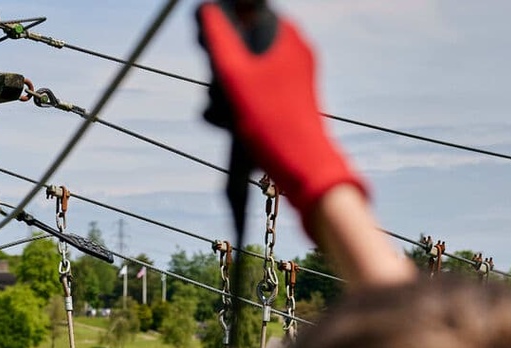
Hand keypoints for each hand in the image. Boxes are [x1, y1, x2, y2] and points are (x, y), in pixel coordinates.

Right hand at [196, 3, 366, 234]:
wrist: (304, 169)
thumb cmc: (271, 122)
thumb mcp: (234, 76)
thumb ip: (217, 37)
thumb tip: (205, 8)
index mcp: (285, 34)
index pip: (243, 13)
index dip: (221, 31)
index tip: (209, 54)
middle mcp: (294, 51)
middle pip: (243, 46)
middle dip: (222, 72)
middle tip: (219, 93)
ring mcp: (294, 78)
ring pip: (247, 74)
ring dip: (227, 95)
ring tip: (224, 118)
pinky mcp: (291, 103)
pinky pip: (257, 95)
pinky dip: (241, 108)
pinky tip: (232, 128)